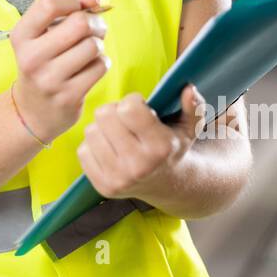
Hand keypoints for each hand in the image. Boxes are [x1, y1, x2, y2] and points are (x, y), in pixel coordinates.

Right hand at [9, 0, 109, 143]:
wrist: (33, 110)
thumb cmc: (43, 61)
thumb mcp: (41, 33)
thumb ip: (65, 8)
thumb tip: (94, 0)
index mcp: (21, 36)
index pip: (49, 4)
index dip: (73, 0)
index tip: (81, 5)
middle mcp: (32, 57)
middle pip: (79, 23)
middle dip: (95, 22)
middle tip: (94, 29)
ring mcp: (50, 79)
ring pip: (93, 46)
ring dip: (98, 45)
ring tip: (89, 50)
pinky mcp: (69, 96)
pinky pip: (100, 66)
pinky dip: (101, 63)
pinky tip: (89, 67)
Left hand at [77, 84, 204, 200]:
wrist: (169, 185)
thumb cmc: (173, 147)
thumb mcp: (189, 127)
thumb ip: (193, 106)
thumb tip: (188, 89)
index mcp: (160, 148)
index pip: (128, 108)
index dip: (132, 101)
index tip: (140, 107)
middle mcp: (138, 166)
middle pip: (104, 115)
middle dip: (114, 111)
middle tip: (126, 120)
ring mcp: (119, 179)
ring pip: (91, 131)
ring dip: (102, 128)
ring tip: (118, 134)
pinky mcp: (103, 187)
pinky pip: (82, 150)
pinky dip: (93, 146)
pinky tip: (110, 149)